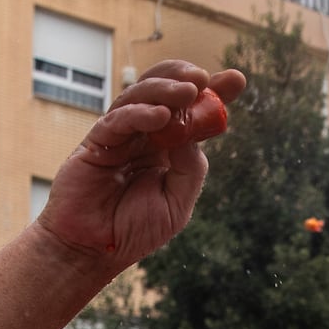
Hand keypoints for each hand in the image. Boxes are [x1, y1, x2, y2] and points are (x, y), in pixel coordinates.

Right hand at [35, 61, 246, 268]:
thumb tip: (191, 130)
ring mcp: (120, 136)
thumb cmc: (133, 231)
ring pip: (140, 97)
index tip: (236, 78)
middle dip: (185, 79)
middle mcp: (144, 136)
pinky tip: (160, 116)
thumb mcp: (177, 204)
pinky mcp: (97, 143)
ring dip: (165, 90)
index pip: (193, 112)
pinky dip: (139, 114)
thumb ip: (190, 169)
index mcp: (168, 148)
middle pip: (164, 92)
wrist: (91, 251)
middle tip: (202, 78)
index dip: (214, 92)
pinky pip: (118, 120)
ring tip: (188, 92)